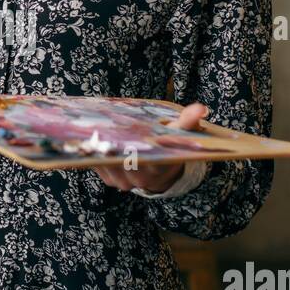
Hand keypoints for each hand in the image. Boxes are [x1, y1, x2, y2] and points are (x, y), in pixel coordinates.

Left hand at [93, 102, 210, 192]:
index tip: (117, 131)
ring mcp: (122, 181)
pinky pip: (97, 163)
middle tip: (99, 122)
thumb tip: (201, 108)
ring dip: (97, 144)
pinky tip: (88, 136)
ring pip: (104, 160)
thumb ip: (188, 123)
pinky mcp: (109, 180)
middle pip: (118, 157)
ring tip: (92, 126)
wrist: (161, 172)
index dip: (128, 145)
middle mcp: (138, 179)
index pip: (142, 157)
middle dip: (109, 140)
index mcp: (157, 168)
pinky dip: (93, 150)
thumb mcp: (180, 136)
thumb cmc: (170, 148)